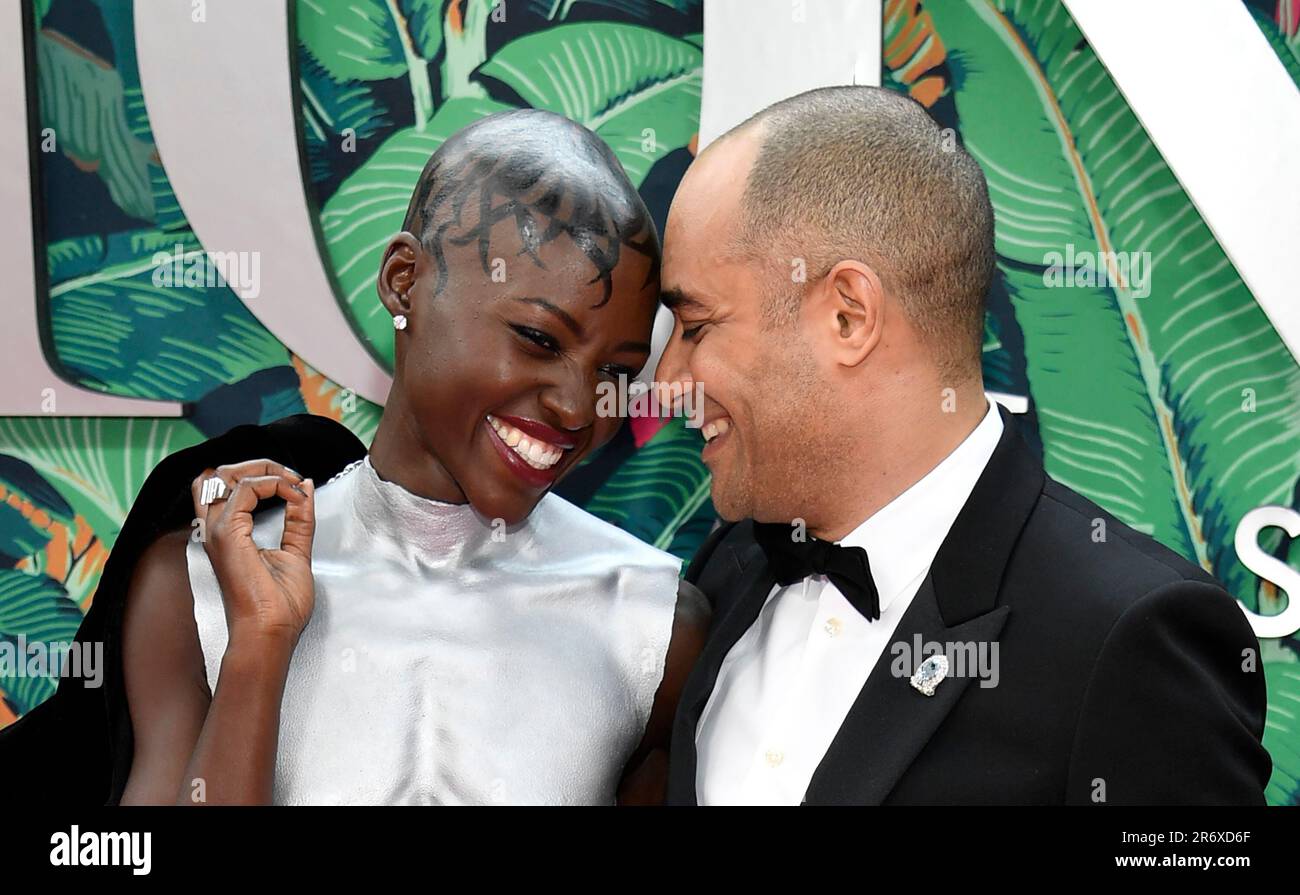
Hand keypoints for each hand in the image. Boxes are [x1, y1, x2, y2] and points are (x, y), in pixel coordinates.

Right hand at [191, 459, 316, 646]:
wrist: (271, 631)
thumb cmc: (278, 606)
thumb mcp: (296, 551)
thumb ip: (299, 519)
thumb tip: (305, 487)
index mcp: (227, 534)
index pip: (228, 486)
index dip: (264, 476)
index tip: (297, 487)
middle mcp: (215, 529)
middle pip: (219, 473)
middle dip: (259, 465)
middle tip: (291, 478)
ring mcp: (218, 531)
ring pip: (225, 474)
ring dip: (264, 470)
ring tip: (291, 484)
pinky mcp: (228, 534)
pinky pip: (246, 489)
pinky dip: (274, 484)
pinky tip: (294, 498)